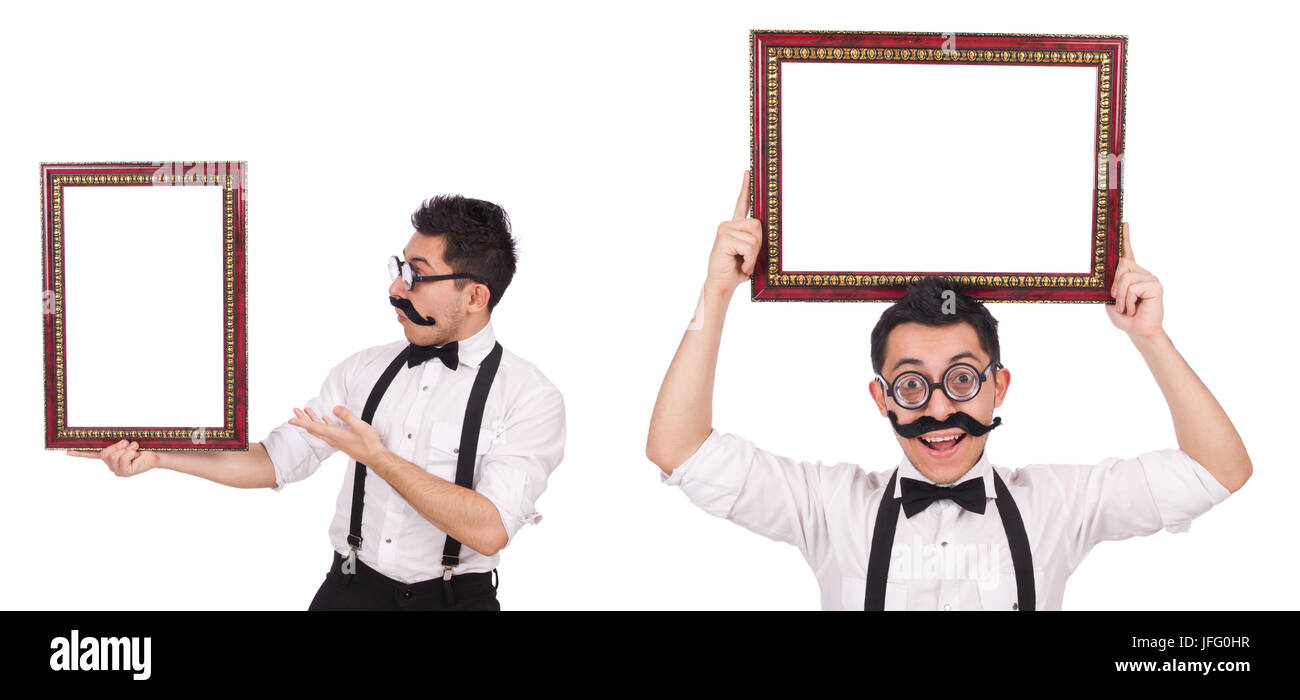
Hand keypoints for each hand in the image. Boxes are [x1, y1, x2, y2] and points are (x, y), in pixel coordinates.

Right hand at [67, 439, 161, 476]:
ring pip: (114, 456)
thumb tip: (113, 436)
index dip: (79, 452)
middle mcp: (111, 464)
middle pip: (105, 453)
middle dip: (117, 446)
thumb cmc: (143, 445)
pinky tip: (137, 455)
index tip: (67, 451)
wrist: (157, 453)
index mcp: (110, 455)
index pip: (91, 454)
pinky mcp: (125, 472)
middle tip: (128, 442)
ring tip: (135, 448)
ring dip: (126, 449)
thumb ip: (117, 439)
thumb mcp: (127, 441)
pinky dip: (131, 454)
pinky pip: (123, 459)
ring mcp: (117, 470)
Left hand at [289, 405, 386, 466]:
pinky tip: (324, 419)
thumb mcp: (360, 426)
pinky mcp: (341, 440)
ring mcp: (336, 440)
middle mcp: (332, 438)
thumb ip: (347, 416)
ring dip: (312, 420)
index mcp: (334, 435)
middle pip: (313, 428)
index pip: (313, 427)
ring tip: (306, 411)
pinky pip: (328, 431)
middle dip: (303, 419)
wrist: (374, 456)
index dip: (301, 422)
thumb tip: (335, 408)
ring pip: (319, 429)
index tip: (290, 419)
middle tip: (295, 410)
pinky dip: (323, 423)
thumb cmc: (368, 443)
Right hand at [704, 170, 761, 295]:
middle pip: (757, 225)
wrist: (721, 285)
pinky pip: (749, 245)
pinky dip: (748, 259)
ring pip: (755, 237)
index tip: (748, 172)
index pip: (741, 203)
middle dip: (758, 245)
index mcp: (734, 227)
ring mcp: (724, 230)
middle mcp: (728, 225)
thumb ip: (756, 240)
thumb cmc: (735, 271)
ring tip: (742, 263)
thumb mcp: (750, 253)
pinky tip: (739, 265)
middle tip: (747, 259)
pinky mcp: (724, 237)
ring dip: (753, 255)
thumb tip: (764, 230)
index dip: (745, 187)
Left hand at [1105, 222, 1163, 339]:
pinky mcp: (1156, 286)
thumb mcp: (1113, 297)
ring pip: (1125, 277)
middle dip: (1115, 284)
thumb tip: (1116, 267)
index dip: (1126, 238)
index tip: (1124, 224)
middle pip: (1122, 264)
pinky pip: (1133, 287)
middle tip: (1116, 301)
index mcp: (1132, 275)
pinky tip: (1134, 309)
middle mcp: (1143, 273)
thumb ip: (1114, 282)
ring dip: (1120, 296)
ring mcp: (1151, 278)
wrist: (1138, 332)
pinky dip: (1128, 300)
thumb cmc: (1125, 316)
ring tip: (1126, 308)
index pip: (1129, 253)